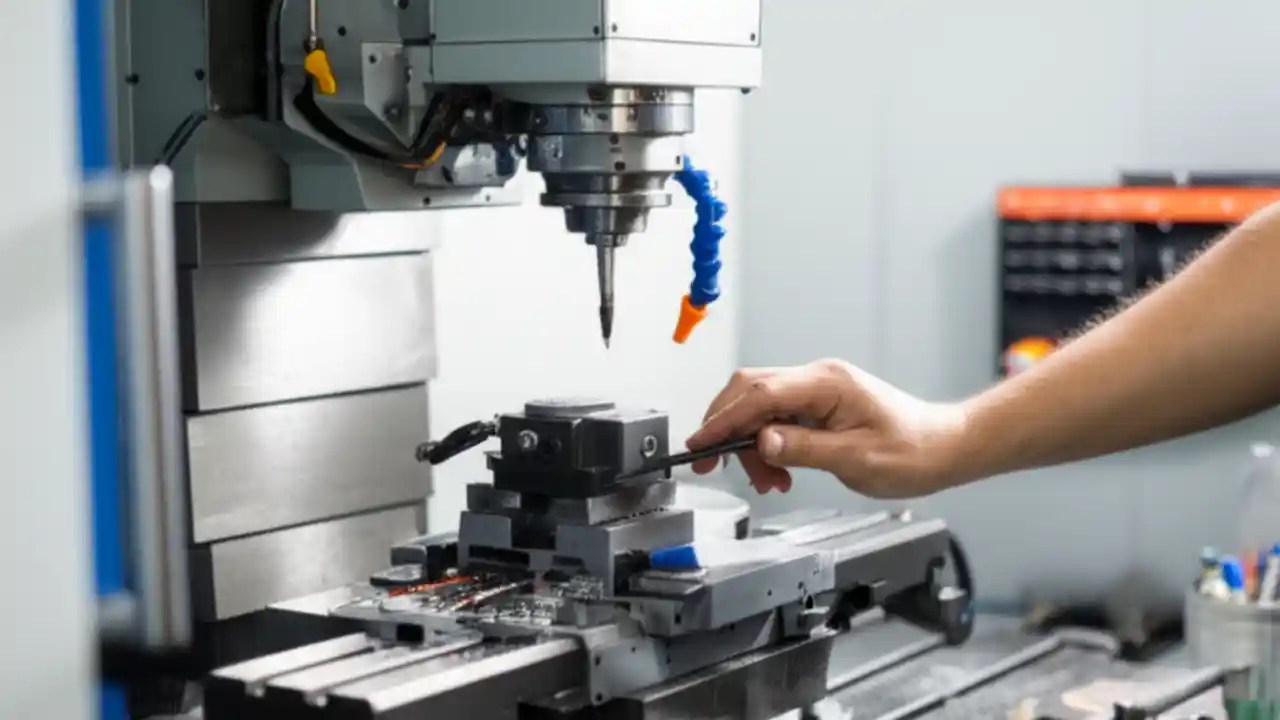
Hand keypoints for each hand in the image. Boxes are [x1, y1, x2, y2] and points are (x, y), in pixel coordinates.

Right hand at [686, 359, 969, 497]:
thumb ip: (806, 449)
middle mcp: (817, 378)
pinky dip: (767, 444)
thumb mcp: (858, 460)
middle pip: (750, 392)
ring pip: (759, 407)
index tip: (701, 444)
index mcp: (827, 384)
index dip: (724, 420)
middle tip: (714, 465)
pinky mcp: (817, 404)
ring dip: (750, 444)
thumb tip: (762, 443)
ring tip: (769, 481)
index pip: (760, 395)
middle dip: (727, 429)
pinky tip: (778, 470)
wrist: (942, 447)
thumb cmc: (912, 451)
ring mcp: (816, 389)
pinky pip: (776, 417)